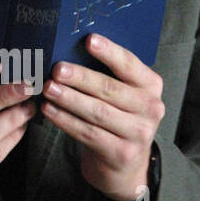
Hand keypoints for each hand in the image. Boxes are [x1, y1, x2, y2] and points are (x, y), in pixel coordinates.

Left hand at [41, 33, 164, 200]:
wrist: (125, 160)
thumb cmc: (116, 113)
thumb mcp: (121, 92)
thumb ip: (105, 72)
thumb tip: (68, 48)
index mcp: (151, 85)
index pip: (129, 65)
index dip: (109, 52)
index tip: (89, 40)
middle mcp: (150, 108)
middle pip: (110, 89)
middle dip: (81, 78)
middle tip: (57, 69)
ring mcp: (138, 133)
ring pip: (98, 112)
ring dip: (70, 99)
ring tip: (48, 89)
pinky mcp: (121, 153)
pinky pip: (88, 133)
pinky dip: (66, 120)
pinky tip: (49, 110)